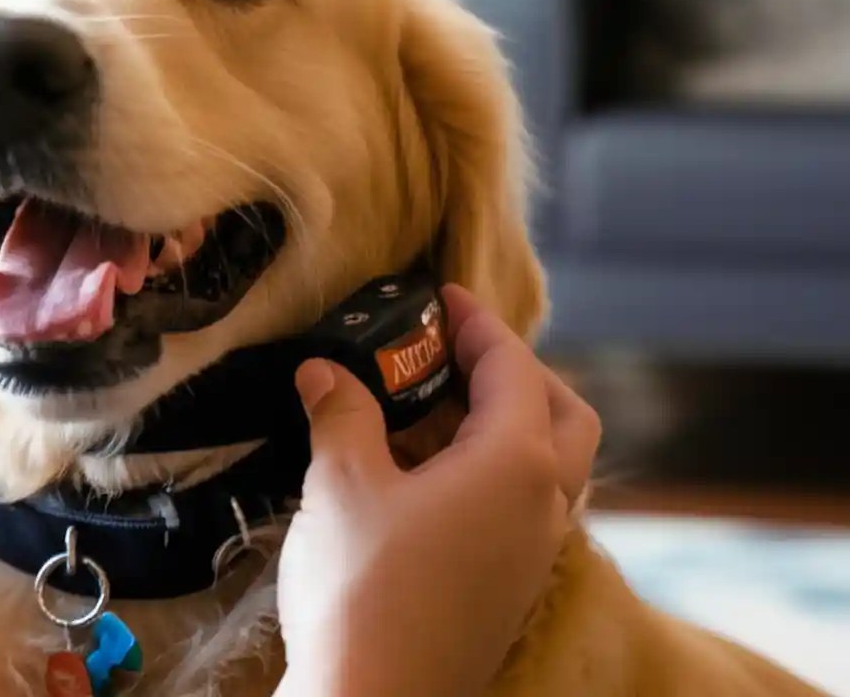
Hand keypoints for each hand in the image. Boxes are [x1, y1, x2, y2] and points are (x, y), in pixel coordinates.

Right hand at [275, 285, 598, 696]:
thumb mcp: (341, 486)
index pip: (515, 369)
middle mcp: (544, 506)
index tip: (444, 297)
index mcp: (516, 465)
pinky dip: (495, 474)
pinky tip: (432, 481)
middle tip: (460, 355)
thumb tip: (323, 373)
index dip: (478, 324)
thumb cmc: (361, 589)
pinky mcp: (512, 590)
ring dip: (509, 425)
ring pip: (549, 466)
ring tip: (438, 413)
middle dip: (520, 373)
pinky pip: (525, 508)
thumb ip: (341, 416)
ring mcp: (535, 555)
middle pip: (564, 415)